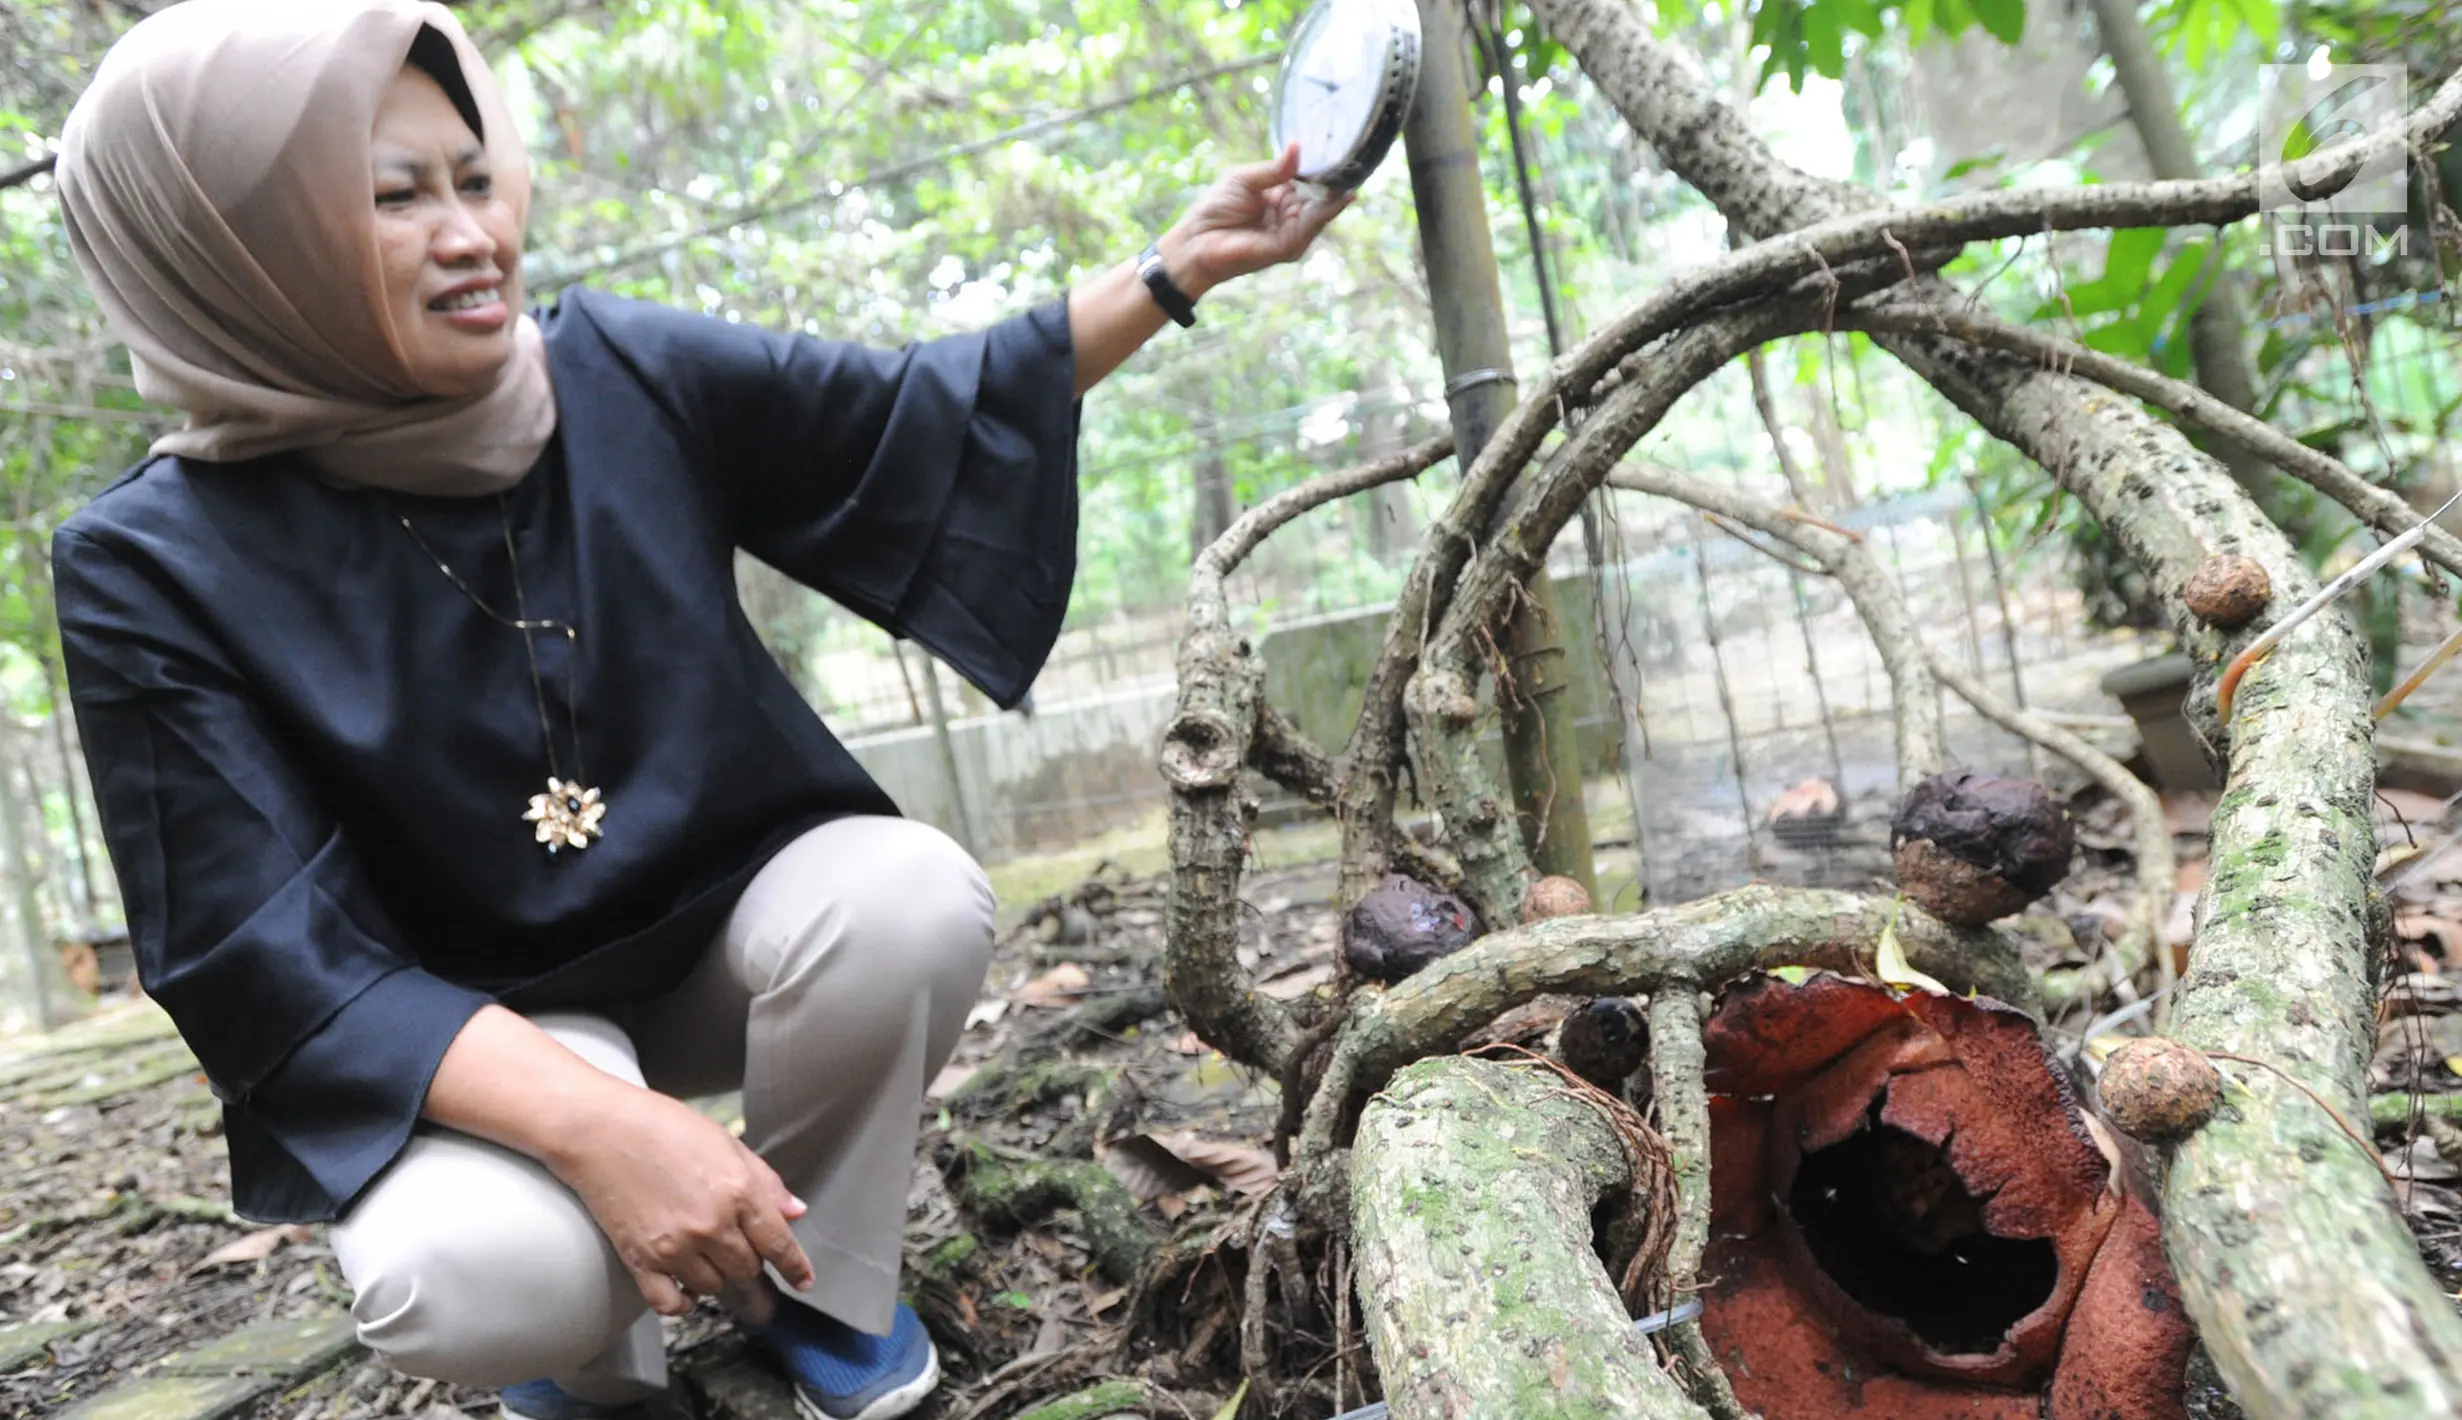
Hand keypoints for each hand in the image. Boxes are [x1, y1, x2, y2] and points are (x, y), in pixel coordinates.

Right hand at [543, 1086, 814, 1316]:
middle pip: (747, 1267)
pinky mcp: (641, 1260)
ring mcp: (676, 1246)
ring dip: (717, 1275)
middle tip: (736, 1243)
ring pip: (714, 1285)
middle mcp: (711, 1224)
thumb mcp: (726, 1142)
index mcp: (738, 1190)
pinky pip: (671, 1303)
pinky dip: (683, 1303)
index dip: (795, 1267)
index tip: (804, 1281)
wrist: (600, 1130)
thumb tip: (795, 1211)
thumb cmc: (662, 1126)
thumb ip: (764, 1181)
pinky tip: (687, 1291)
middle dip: (749, 1259)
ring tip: (705, 1251)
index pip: (778, 1243)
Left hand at [1155, 143, 1352, 298]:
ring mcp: (1291, 234)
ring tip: (1353, 172)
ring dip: (1337, 193)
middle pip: (1321, 197)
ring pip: (1322, 212)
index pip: (1310, 181)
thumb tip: (1299, 146)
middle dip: (1337, 180)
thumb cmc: (1215, 209)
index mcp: (1281, 197)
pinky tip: (1340, 195)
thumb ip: (1275, 168)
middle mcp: (1290, 216)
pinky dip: (1327, 211)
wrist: (1195, 240)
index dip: (1324, 167)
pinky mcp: (1287, 247)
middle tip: (1358, 157)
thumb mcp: (1246, 179)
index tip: (1342, 148)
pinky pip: (1312, 226)